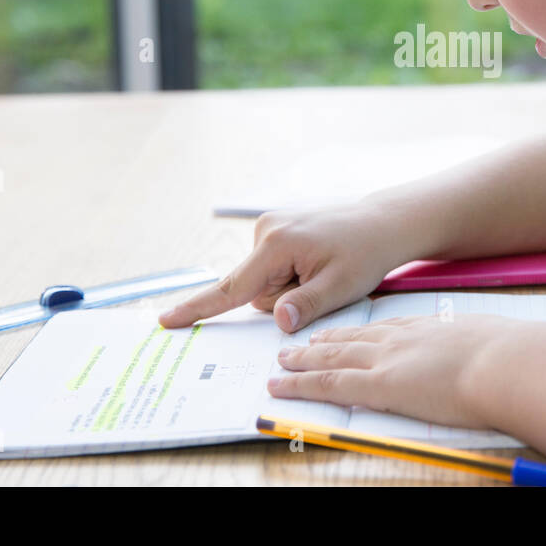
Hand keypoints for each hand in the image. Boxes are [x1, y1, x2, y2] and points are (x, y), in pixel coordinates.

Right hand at [159, 202, 424, 332]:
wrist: (381, 223)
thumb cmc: (365, 254)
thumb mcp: (342, 286)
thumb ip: (307, 305)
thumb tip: (279, 321)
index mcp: (277, 244)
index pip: (232, 288)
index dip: (199, 308)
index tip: (165, 320)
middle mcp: (266, 229)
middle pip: (254, 291)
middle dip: (284, 298)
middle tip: (322, 281)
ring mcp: (269, 225)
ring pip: (264, 281)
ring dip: (290, 285)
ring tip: (322, 268)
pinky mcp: (275, 227)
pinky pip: (272, 267)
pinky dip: (292, 272)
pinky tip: (317, 259)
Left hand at [269, 313, 540, 428]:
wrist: (510, 361)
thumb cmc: (513, 357)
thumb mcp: (493, 342)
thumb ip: (482, 348)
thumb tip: (494, 355)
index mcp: (430, 329)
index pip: (386, 329)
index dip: (360, 333)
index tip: (345, 333)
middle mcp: (402, 339)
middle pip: (353, 339)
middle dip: (324, 343)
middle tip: (300, 344)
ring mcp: (388, 360)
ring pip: (333, 359)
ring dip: (303, 361)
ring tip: (282, 361)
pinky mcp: (381, 386)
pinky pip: (330, 385)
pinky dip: (300, 386)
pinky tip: (280, 387)